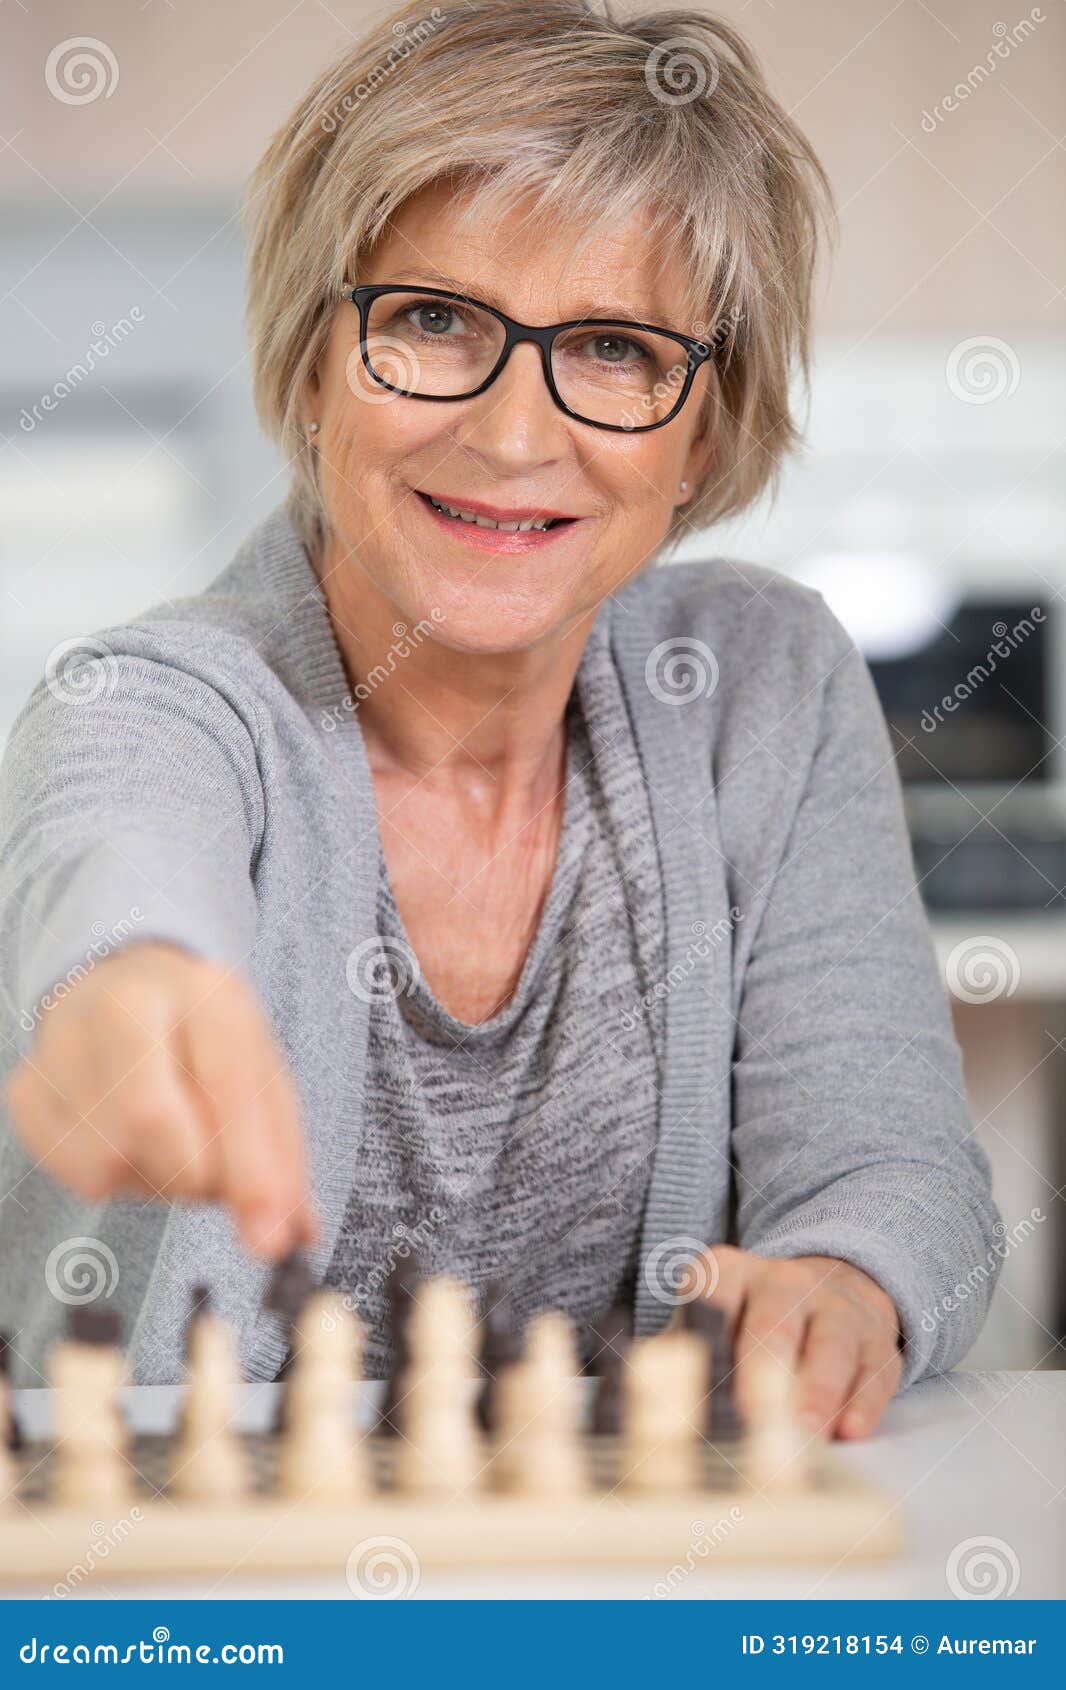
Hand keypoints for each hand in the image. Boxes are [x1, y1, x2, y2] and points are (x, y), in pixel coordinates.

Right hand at [5, 941, 316, 1257]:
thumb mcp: (261, 1078)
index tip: (269, 1239)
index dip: (251, 1171)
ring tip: (169, 1146)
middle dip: (193, 1175)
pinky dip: (109, 1179)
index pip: (228, 1086)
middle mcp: (123, 1005)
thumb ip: (281, 1158)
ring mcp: (62, 1043)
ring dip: (153, 1181)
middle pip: (148, 1119)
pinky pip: (68, 1171)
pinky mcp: (27, 1086)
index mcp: (202, 993)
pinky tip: (126, 1144)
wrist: (130, 990)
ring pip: (104, 1158)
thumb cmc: (204, 1042)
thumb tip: (290, 1236)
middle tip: (211, 1175)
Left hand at [685, 1245, 903, 1439]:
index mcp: (728, 1273)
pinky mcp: (876, 1341)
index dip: (704, 1351)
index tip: (697, 1396)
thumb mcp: (711, 1320)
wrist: (833, 1284)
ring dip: (815, 1392)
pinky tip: (849, 1430)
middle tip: (753, 1417)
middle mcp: (783, 1282)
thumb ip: (684, 1356)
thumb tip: (655, 1407)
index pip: (710, 1305)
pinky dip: (861, 1403)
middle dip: (762, 1373)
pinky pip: (872, 1372)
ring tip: (804, 1432)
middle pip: (771, 1326)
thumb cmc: (752, 1320)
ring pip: (827, 1347)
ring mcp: (835, 1308)